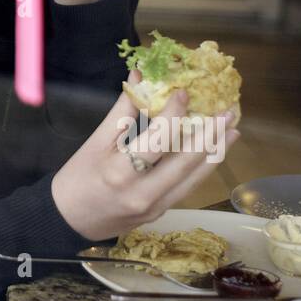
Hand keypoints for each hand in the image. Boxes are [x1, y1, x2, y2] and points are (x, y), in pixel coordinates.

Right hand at [50, 74, 239, 240]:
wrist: (68, 221)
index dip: (174, 114)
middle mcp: (143, 192)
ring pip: (193, 178)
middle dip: (210, 134)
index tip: (186, 92)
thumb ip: (121, 113)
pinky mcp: (160, 213)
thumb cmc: (76, 178)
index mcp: (120, 172)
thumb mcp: (94, 143)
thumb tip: (139, 79)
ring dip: (215, 153)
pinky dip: (202, 168)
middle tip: (228, 112)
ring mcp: (155, 207)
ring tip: (232, 131)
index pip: (157, 139)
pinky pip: (187, 187)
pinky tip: (212, 153)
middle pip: (185, 162)